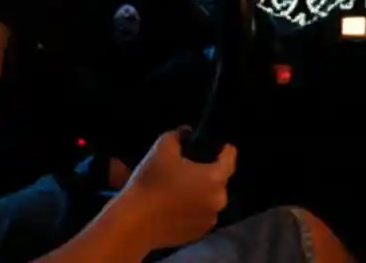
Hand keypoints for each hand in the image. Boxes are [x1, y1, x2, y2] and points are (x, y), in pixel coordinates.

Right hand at [119, 128, 236, 250]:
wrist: (136, 221)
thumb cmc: (152, 181)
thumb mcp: (162, 148)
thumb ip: (178, 135)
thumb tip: (186, 132)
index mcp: (215, 178)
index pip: (230, 159)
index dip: (227, 150)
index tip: (223, 147)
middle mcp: (218, 200)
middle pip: (219, 181)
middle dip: (208, 174)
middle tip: (189, 169)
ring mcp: (209, 220)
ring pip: (210, 200)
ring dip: (201, 193)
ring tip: (181, 190)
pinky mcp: (198, 234)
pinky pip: (201, 216)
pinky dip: (194, 210)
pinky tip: (176, 207)